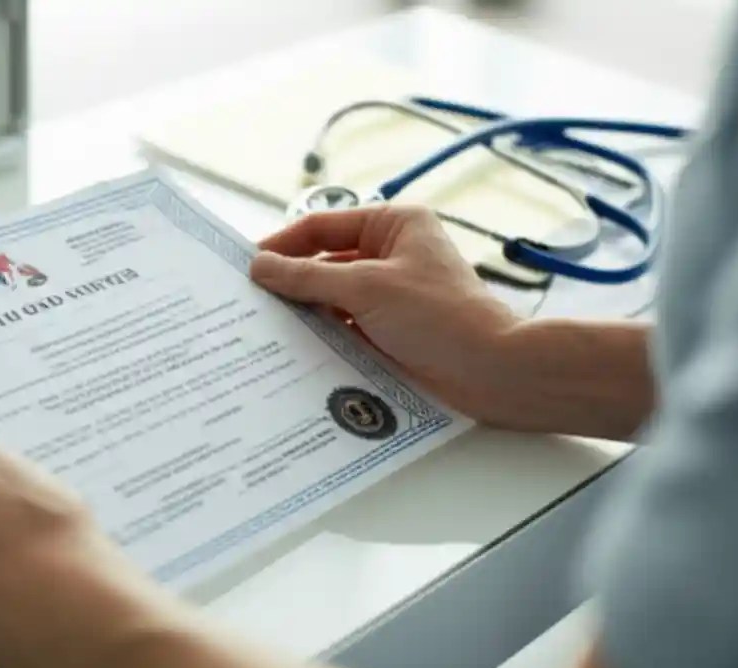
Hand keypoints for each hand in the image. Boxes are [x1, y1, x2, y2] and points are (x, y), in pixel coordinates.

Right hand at [250, 206, 520, 420]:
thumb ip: (308, 278)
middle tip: (247, 302)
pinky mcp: (391, 331)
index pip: (323, 226)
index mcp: (394, 225)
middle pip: (325, 263)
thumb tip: (261, 267)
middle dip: (290, 282)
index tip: (247, 267)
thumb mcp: (366, 289)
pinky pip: (345, 328)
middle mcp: (391, 255)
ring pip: (332, 299)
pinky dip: (322, 336)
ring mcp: (391, 295)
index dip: (284, 245)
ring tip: (262, 329)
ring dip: (304, 313)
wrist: (491, 372)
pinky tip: (292, 350)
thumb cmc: (440, 317)